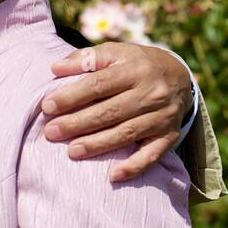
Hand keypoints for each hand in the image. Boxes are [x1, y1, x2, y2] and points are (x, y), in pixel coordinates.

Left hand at [42, 43, 191, 181]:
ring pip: (126, 133)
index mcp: (135, 69)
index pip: (99, 84)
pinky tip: (113, 176)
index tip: (47, 106)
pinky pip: (153, 155)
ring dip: (98, 145)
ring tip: (72, 152)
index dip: (72, 96)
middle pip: (110, 111)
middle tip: (52, 132)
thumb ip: (85, 58)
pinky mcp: (170, 136)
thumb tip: (55, 68)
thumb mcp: (114, 52)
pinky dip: (134, 167)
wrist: (179, 76)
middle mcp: (151, 93)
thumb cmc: (134, 64)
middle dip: (78, 123)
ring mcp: (162, 116)